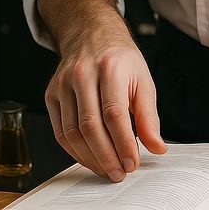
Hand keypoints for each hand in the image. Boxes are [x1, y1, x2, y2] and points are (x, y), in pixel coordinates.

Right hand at [38, 0, 165, 181]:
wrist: (92, 35)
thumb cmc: (122, 61)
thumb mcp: (144, 82)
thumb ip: (149, 117)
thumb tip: (157, 148)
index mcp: (110, 68)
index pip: (114, 114)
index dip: (124, 144)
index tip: (133, 164)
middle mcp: (82, 75)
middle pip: (90, 126)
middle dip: (107, 156)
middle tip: (120, 174)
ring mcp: (62, 85)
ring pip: (72, 132)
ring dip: (90, 158)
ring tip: (107, 171)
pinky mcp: (51, 94)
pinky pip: (60, 131)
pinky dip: (74, 151)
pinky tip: (90, 159)